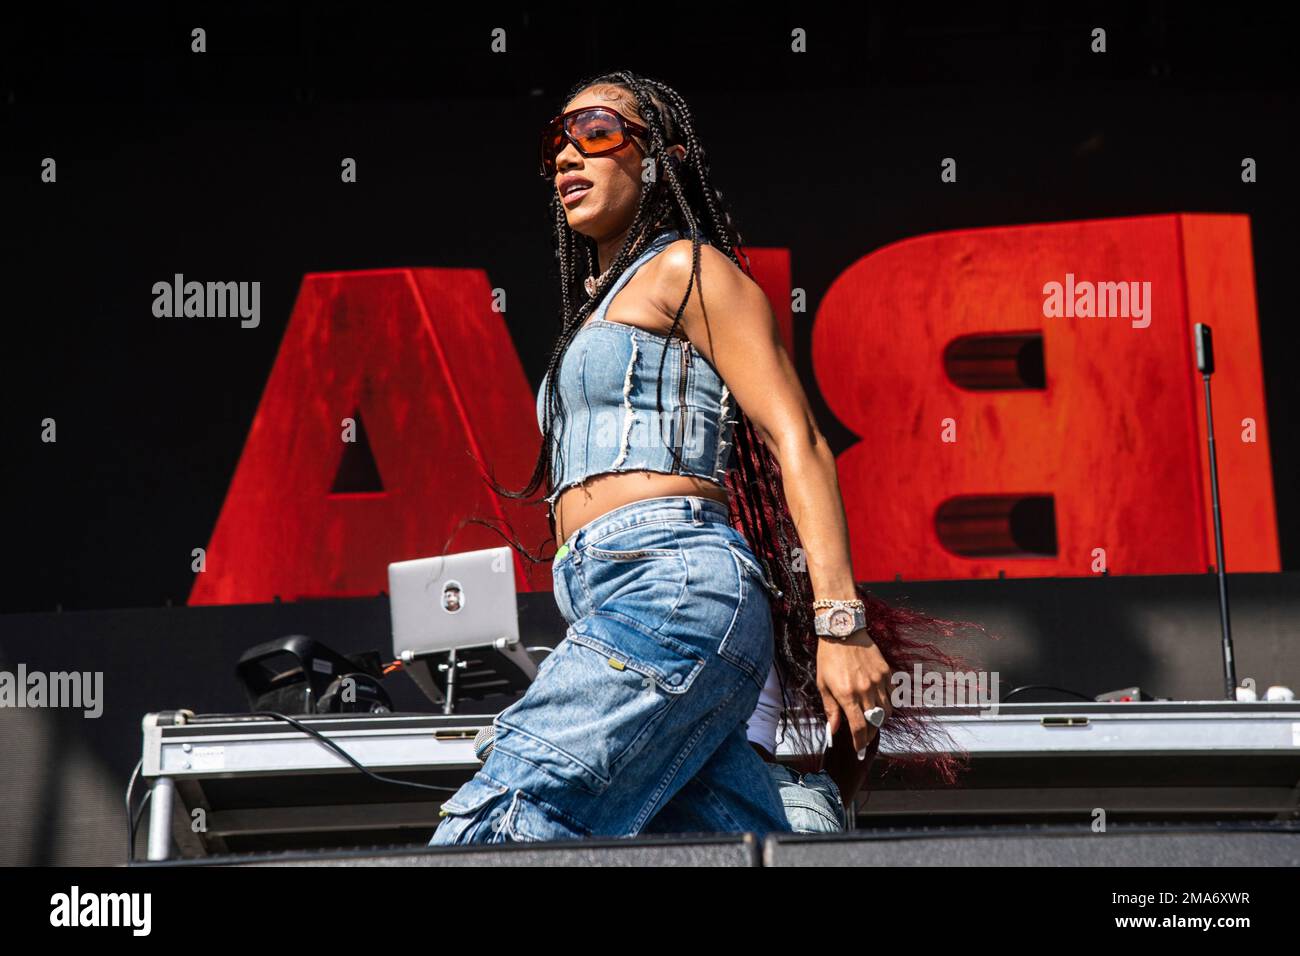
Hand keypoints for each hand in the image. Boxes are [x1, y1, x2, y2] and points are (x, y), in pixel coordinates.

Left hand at [817, 630, 894, 758]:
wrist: (842, 630)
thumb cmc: (829, 657)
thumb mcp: (823, 684)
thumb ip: (830, 708)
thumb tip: (833, 730)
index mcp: (847, 695)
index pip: (858, 728)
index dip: (859, 743)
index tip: (859, 750)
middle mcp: (865, 690)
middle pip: (873, 723)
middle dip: (870, 735)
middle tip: (865, 739)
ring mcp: (878, 681)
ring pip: (886, 711)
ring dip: (880, 721)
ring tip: (872, 722)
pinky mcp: (886, 672)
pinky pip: (891, 695)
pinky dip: (887, 703)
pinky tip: (879, 704)